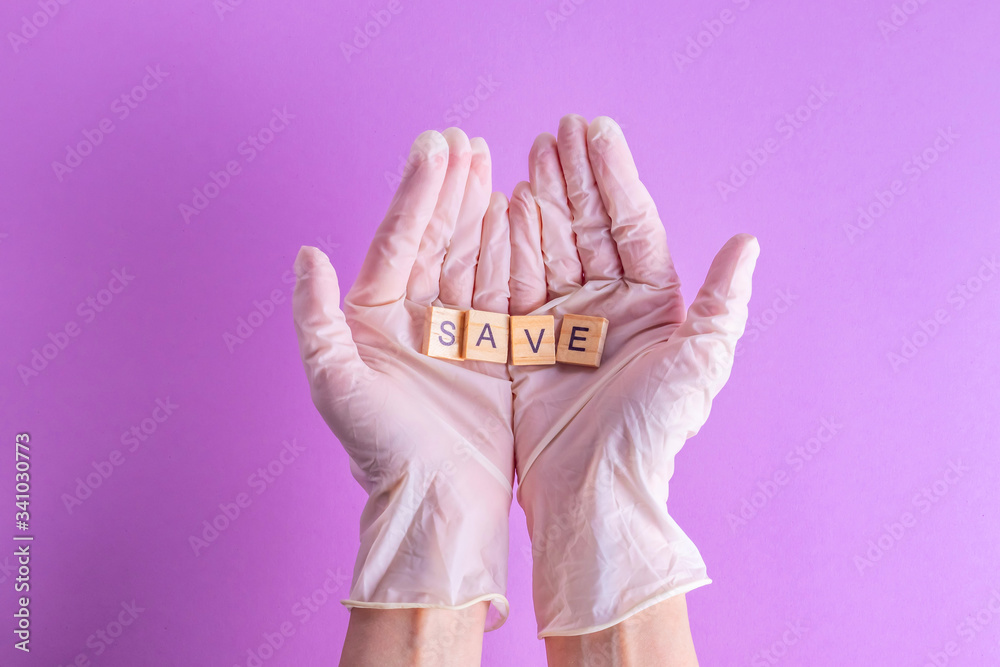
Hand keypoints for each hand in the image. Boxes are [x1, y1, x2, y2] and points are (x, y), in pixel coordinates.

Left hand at [292, 128, 513, 631]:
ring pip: (471, 257)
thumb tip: (306, 254)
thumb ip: (317, 319)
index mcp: (374, 318)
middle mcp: (413, 318)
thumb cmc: (382, 451)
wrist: (439, 504)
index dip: (417, 193)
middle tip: (467, 140)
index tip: (438, 146)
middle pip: (435, 239)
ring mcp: (455, 332)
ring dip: (481, 211)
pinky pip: (504, 292)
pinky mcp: (492, 351)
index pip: (398, 241)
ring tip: (494, 163)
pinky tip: (521, 217)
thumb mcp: (337, 385)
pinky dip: (513, 254)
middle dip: (450, 189)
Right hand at [508, 115, 758, 636]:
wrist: (593, 491)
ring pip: (548, 246)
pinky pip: (511, 284)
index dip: (613, 176)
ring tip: (529, 152)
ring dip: (539, 198)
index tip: (595, 130)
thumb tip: (748, 242)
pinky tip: (499, 205)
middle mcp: (605, 306)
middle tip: (557, 128)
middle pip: (587, 226)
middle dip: (573, 176)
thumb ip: (723, 301)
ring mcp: (560, 322)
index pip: (631, 224)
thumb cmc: (653, 431)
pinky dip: (505, 246)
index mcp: (650, 304)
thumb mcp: (700, 363)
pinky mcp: (522, 342)